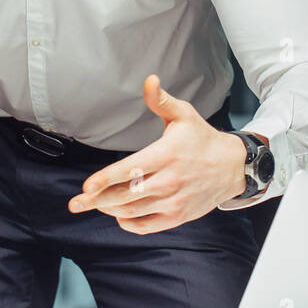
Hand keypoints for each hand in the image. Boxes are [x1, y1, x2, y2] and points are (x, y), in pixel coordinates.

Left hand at [67, 74, 248, 234]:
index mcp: (166, 155)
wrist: (232, 167)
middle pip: (125, 196)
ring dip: (109, 210)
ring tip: (94, 203)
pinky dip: (128, 223)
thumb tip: (149, 80)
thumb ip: (161, 100)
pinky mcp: (177, 216)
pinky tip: (119, 214)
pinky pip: (146, 226)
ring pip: (132, 212)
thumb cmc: (202, 139)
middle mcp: (169, 181)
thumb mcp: (184, 115)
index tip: (86, 186)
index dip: (105, 180)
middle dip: (96, 200)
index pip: (129, 170)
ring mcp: (173, 202)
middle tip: (75, 203)